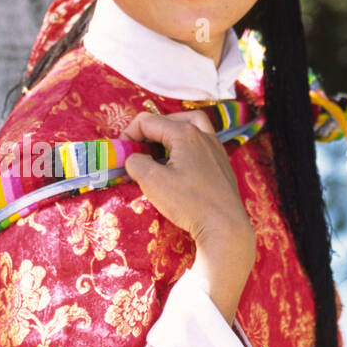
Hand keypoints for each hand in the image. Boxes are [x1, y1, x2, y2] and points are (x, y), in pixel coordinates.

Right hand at [121, 109, 255, 323]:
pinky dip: (185, 147)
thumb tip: (133, 159)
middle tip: (138, 150)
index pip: (148, 121)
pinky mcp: (222, 165)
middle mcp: (204, 135)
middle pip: (170, 119)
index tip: (121, 155)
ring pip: (191, 127)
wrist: (225, 226)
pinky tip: (179, 167)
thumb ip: (136, 163)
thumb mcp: (152, 181)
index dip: (128, 134)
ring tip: (159, 151)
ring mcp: (216, 150)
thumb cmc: (188, 202)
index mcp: (185, 133)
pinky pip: (201, 144)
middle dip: (149, 131)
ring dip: (171, 133)